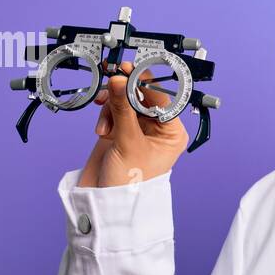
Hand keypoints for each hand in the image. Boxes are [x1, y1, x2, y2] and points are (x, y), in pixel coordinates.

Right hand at [77, 61, 189, 187]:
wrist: (106, 204)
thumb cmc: (129, 184)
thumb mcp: (127, 142)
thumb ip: (122, 109)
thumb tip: (120, 80)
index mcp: (172, 132)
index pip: (162, 97)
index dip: (144, 82)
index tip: (127, 70)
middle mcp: (157, 128)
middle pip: (142, 94)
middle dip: (124, 92)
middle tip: (111, 85)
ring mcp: (138, 128)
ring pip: (125, 99)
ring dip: (112, 105)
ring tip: (104, 122)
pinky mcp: (120, 130)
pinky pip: (114, 109)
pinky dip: (106, 114)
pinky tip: (102, 129)